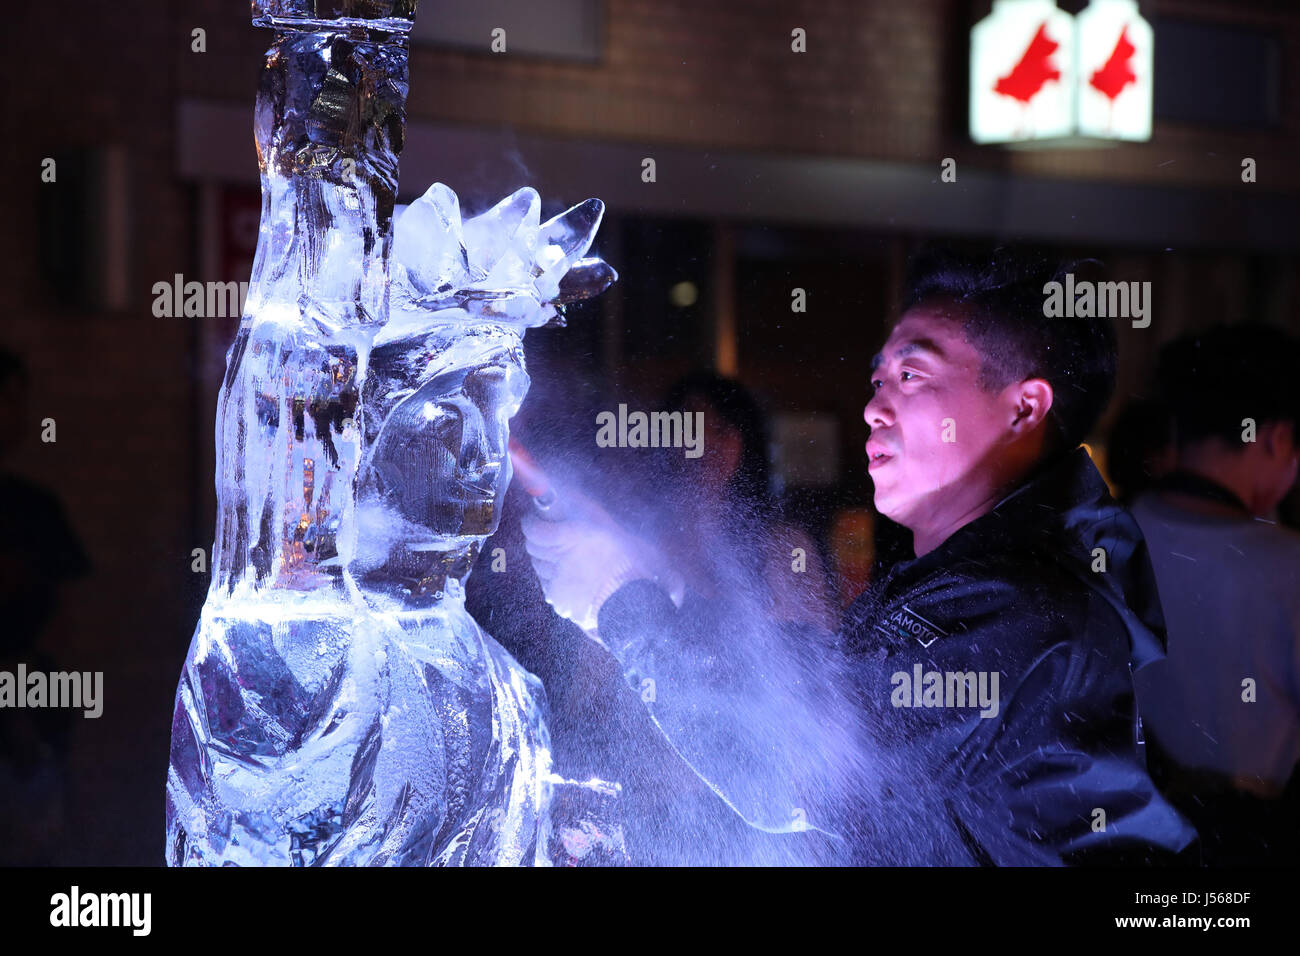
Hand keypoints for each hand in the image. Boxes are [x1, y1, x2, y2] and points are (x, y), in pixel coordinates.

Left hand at [521, 489, 679, 633]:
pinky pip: (547, 586)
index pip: (533, 529)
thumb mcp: (609, 528)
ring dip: (546, 562)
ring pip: (538, 568)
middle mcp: (560, 560)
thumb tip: (562, 493)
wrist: (632, 602)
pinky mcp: (558, 601)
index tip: (533, 520)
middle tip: (548, 537)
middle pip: (532, 548)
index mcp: (572, 538)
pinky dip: (554, 581)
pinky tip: (570, 580)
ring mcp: (557, 582)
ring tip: (564, 561)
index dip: (530, 523)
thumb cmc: (626, 561)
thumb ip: (582, 508)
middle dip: (537, 541)